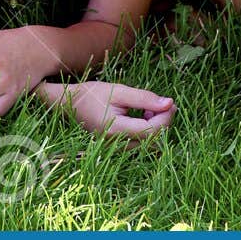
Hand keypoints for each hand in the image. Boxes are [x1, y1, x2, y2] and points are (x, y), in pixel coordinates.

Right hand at [54, 81, 174, 141]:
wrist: (70, 104)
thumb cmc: (92, 94)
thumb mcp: (119, 91)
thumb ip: (145, 98)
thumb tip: (169, 103)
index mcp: (117, 130)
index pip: (153, 131)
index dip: (166, 117)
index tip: (170, 102)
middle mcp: (118, 144)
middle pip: (155, 139)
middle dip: (164, 121)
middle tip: (163, 102)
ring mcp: (117, 148)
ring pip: (150, 143)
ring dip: (156, 126)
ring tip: (148, 108)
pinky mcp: (118, 147)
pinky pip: (141, 143)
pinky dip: (148, 130)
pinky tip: (142, 115)